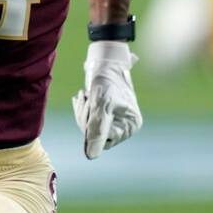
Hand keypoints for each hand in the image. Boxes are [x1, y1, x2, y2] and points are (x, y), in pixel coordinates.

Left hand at [71, 41, 141, 158]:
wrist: (105, 57)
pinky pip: (90, 118)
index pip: (104, 141)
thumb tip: (91, 156)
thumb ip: (96, 130)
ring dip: (83, 111)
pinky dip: (84, 108)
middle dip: (85, 117)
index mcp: (130, 125)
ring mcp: (116, 117)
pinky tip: (82, 96)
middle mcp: (126, 124)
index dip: (90, 127)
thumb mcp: (100, 104)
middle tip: (84, 97)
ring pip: (91, 126)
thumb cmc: (106, 79)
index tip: (88, 105)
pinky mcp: (107, 110)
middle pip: (97, 135)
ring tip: (84, 95)